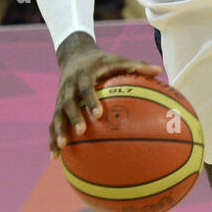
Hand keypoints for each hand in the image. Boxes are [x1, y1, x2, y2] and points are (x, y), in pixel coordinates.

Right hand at [50, 41, 161, 156]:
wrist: (75, 55)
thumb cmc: (103, 61)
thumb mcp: (118, 60)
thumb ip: (137, 65)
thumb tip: (159, 70)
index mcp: (83, 75)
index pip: (85, 88)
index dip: (90, 101)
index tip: (98, 114)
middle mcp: (69, 87)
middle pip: (66, 103)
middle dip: (73, 118)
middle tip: (81, 131)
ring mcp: (61, 97)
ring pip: (56, 115)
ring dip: (58, 131)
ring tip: (62, 147)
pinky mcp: (57, 106)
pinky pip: (53, 123)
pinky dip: (52, 139)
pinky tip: (55, 156)